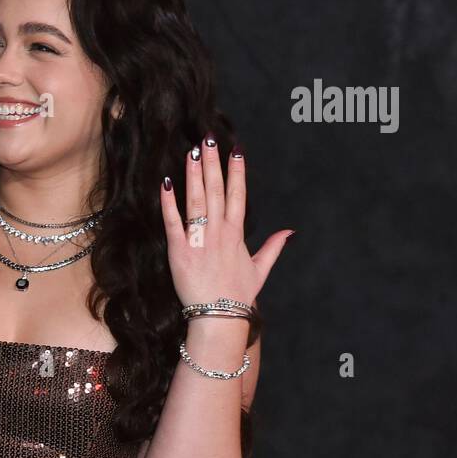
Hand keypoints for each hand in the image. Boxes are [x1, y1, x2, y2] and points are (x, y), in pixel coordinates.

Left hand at [159, 135, 291, 311]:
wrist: (219, 318)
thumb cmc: (237, 296)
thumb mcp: (259, 270)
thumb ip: (272, 248)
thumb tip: (290, 232)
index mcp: (237, 234)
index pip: (238, 196)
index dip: (237, 172)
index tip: (236, 150)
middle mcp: (219, 233)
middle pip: (217, 191)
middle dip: (213, 164)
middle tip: (209, 139)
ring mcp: (199, 241)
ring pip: (197, 201)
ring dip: (194, 175)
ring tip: (191, 152)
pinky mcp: (179, 251)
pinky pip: (173, 222)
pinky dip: (169, 203)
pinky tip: (166, 183)